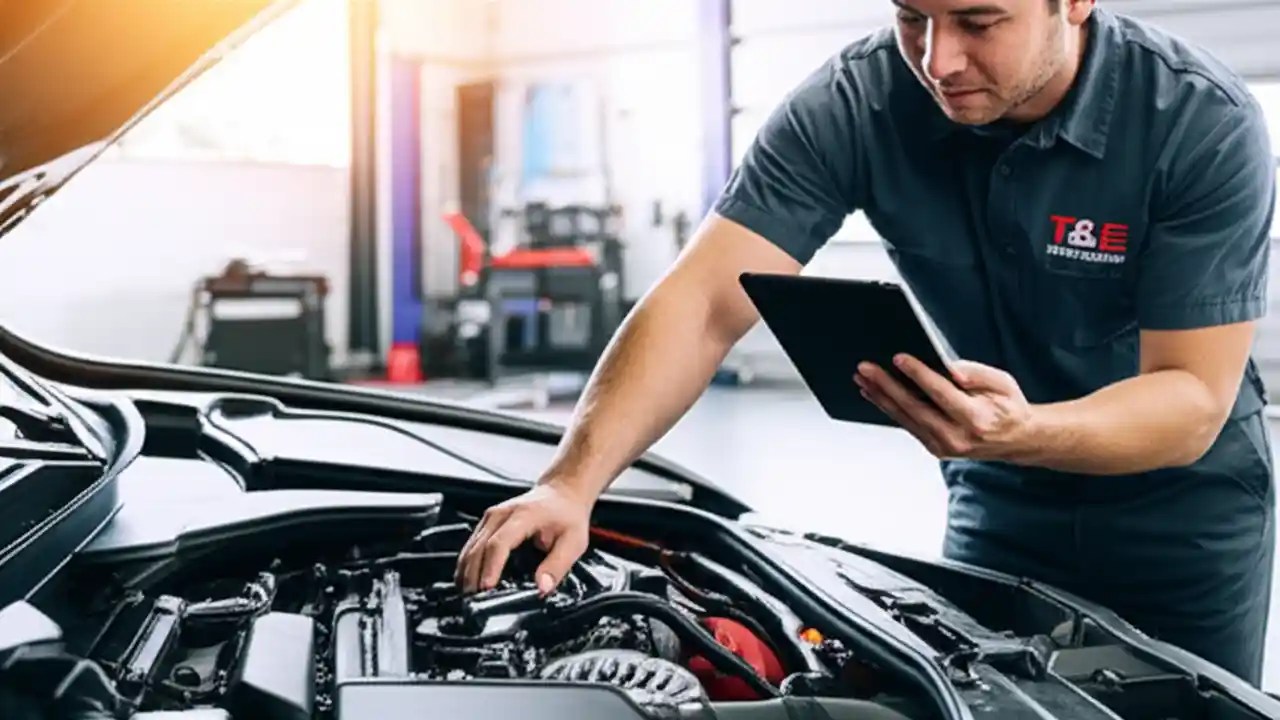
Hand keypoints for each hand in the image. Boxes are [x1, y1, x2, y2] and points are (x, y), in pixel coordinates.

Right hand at [455, 481, 592, 594]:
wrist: (561, 493)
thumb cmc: (567, 515)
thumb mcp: (574, 541)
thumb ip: (558, 565)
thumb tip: (542, 587)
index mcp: (524, 516)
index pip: (499, 543)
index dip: (491, 568)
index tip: (487, 588)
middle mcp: (502, 514)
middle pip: (478, 547)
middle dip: (473, 576)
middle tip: (475, 602)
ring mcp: (491, 517)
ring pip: (470, 547)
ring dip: (466, 573)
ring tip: (469, 597)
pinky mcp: (487, 523)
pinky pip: (471, 546)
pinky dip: (467, 565)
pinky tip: (468, 581)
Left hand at [854, 354, 1034, 460]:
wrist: (1016, 440)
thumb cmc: (1009, 407)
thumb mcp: (1004, 384)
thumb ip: (978, 374)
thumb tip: (950, 368)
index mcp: (976, 419)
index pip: (941, 393)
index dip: (918, 374)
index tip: (899, 358)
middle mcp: (957, 437)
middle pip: (914, 408)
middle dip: (886, 385)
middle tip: (866, 368)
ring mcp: (943, 446)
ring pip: (905, 418)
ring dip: (880, 396)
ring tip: (862, 378)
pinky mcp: (934, 448)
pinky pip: (906, 424)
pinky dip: (888, 408)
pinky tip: (873, 393)